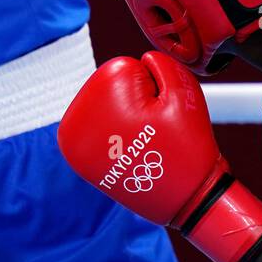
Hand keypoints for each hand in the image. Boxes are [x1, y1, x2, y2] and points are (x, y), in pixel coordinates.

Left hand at [58, 51, 261, 261]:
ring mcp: (74, 143)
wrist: (187, 201)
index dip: (153, 87)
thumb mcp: (182, 93)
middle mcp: (76, 120)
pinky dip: (117, 138)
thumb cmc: (188, 146)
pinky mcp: (79, 160)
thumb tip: (141, 60)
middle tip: (155, 131)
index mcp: (99, 97)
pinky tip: (133, 152)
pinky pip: (101, 132)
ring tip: (145, 143)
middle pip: (112, 88)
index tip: (161, 115)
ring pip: (107, 108)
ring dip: (125, 118)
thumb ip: (160, 64)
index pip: (126, 69)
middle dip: (136, 102)